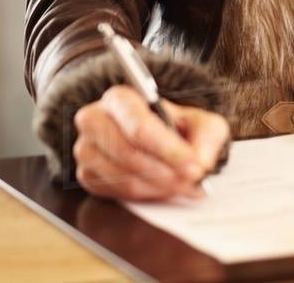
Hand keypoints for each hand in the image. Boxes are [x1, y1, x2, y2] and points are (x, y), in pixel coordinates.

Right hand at [72, 84, 229, 201]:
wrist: (156, 139)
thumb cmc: (175, 127)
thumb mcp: (200, 122)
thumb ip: (207, 137)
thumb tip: (200, 163)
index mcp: (119, 98)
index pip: (138, 127)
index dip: (168, 150)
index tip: (194, 166)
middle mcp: (94, 119)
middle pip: (129, 153)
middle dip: (166, 172)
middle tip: (192, 180)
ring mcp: (86, 149)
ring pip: (124, 177)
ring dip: (159, 186)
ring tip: (182, 185)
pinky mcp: (86, 175)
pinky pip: (117, 193)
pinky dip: (146, 195)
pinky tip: (162, 187)